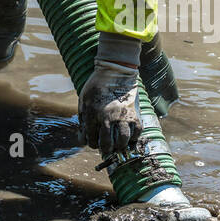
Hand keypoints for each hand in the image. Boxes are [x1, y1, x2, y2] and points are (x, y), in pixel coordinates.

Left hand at [79, 37, 142, 155]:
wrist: (116, 71)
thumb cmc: (97, 86)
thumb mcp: (83, 100)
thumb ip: (83, 119)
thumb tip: (84, 137)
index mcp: (93, 114)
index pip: (91, 140)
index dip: (92, 144)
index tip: (94, 141)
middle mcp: (108, 117)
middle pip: (107, 144)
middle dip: (105, 149)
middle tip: (107, 147)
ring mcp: (123, 116)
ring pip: (122, 141)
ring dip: (119, 146)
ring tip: (118, 144)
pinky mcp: (135, 114)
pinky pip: (136, 133)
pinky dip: (133, 138)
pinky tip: (128, 136)